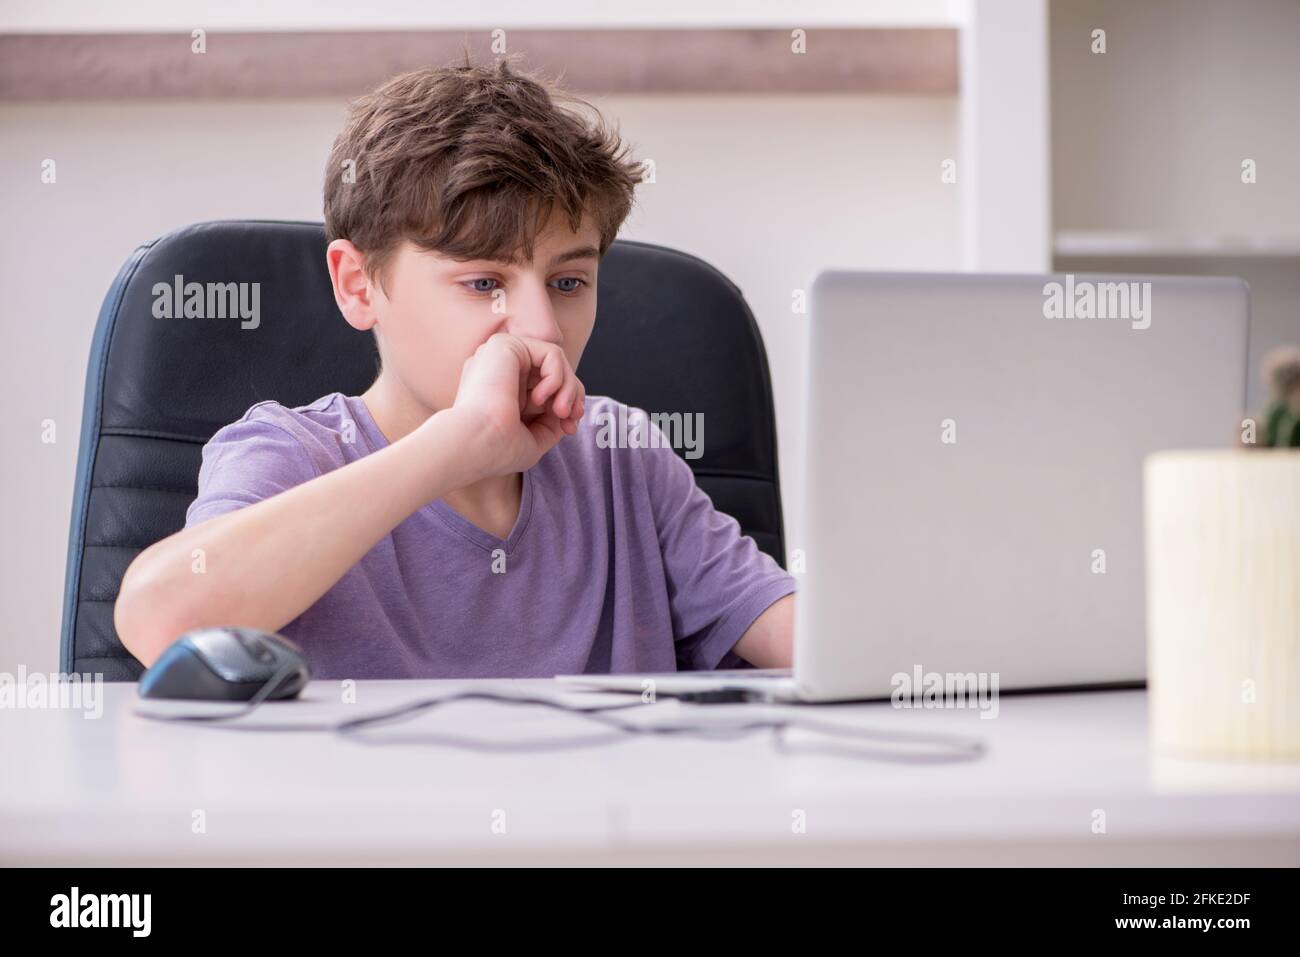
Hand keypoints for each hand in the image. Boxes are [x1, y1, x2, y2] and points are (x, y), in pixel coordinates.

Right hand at [447, 333, 585, 477]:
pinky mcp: (506, 345)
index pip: (544, 385)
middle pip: (553, 371)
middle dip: (573, 395)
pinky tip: (540, 398)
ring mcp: (501, 356)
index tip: (570, 428)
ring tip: (561, 411)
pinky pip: (551, 352)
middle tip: (570, 418)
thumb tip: (567, 415)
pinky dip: (557, 376)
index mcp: (500, 389)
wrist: (475, 443)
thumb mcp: (533, 440)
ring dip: (568, 387)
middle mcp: (498, 369)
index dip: (567, 404)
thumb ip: (550, 425)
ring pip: (555, 360)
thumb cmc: (496, 449)